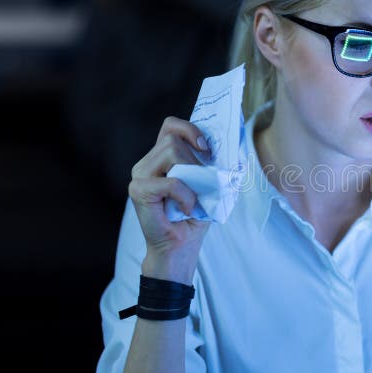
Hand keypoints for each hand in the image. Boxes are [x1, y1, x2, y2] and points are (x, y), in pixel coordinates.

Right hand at [128, 116, 211, 282]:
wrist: (180, 247)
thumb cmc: (195, 216)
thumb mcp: (208, 184)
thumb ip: (211, 163)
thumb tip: (232, 144)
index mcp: (161, 158)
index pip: (170, 126)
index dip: (189, 129)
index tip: (206, 147)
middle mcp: (147, 163)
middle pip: (173, 139)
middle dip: (195, 160)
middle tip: (202, 184)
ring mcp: (140, 175)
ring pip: (171, 152)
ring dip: (192, 175)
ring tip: (193, 197)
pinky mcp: (139, 190)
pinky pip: (171, 181)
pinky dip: (186, 195)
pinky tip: (187, 208)